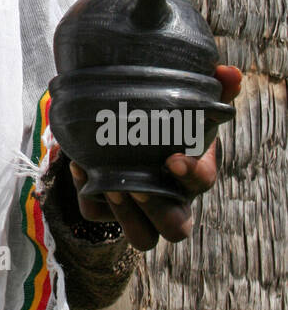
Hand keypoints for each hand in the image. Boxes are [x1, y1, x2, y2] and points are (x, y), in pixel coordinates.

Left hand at [63, 65, 241, 249]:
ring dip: (125, 216)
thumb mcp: (188, 98)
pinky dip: (87, 194)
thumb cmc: (164, 114)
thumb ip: (213, 86)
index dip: (190, 175)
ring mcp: (138, 209)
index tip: (172, 158)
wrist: (120, 121)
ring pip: (140, 237)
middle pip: (176, 228)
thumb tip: (228, 72)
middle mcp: (170, 199)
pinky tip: (80, 165)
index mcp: (193, 172)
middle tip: (138, 186)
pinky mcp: (106, 209)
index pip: (203, 183)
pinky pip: (95, 214)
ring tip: (109, 183)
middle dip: (158, 211)